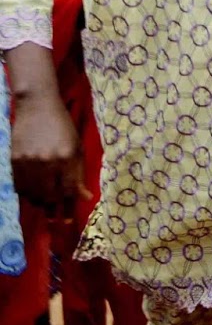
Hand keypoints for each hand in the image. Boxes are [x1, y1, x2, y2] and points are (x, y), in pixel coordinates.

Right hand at [11, 90, 86, 208]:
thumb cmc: (63, 125)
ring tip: (47, 203)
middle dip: (55, 207)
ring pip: (33, 194)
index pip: (69, 190)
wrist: (37, 106)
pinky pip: (19, 187)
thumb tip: (84, 197)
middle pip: (50, 196)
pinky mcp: (14, 161)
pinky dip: (27, 194)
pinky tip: (34, 193)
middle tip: (58, 214)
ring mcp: (28, 162)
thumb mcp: (77, 146)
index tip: (70, 217)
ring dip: (41, 202)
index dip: (70, 205)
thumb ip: (79, 172)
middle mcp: (47, 161)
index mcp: (67, 156)